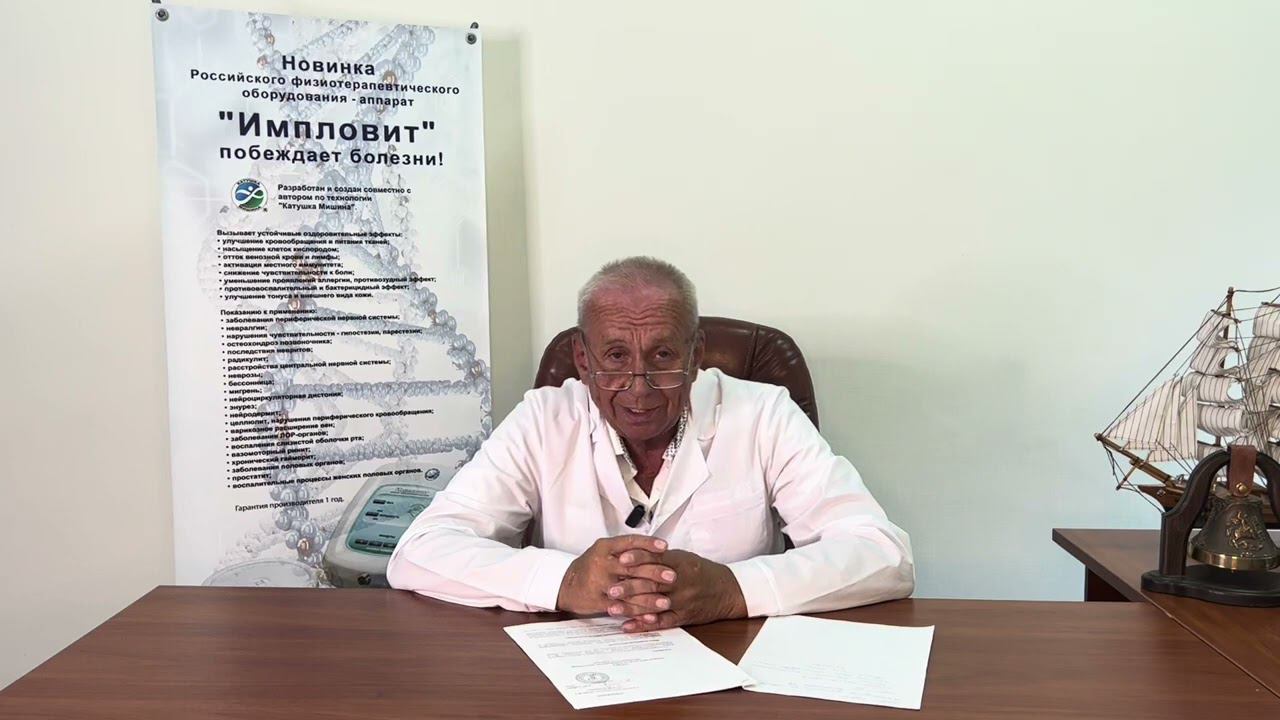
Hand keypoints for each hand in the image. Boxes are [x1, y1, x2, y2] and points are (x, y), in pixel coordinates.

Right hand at [556, 535, 675, 615]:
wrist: (567, 585)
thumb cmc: (592, 566)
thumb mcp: (605, 551)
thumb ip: (627, 549)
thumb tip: (657, 547)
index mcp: (605, 547)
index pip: (629, 542)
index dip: (648, 543)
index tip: (665, 546)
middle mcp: (602, 563)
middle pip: (631, 567)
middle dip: (654, 572)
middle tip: (672, 577)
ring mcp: (599, 582)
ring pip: (628, 590)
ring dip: (649, 597)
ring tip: (666, 602)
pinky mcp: (598, 601)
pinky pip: (621, 608)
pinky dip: (637, 613)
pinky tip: (651, 617)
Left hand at [613, 548, 746, 631]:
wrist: (727, 590)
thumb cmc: (702, 571)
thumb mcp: (684, 557)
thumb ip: (661, 557)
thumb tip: (634, 552)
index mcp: (681, 564)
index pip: (657, 559)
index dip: (638, 558)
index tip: (620, 558)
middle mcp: (681, 583)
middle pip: (653, 584)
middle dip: (630, 587)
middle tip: (610, 588)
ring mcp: (682, 602)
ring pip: (654, 605)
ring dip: (632, 608)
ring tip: (612, 608)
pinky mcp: (683, 617)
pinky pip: (662, 623)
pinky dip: (644, 625)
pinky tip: (628, 626)